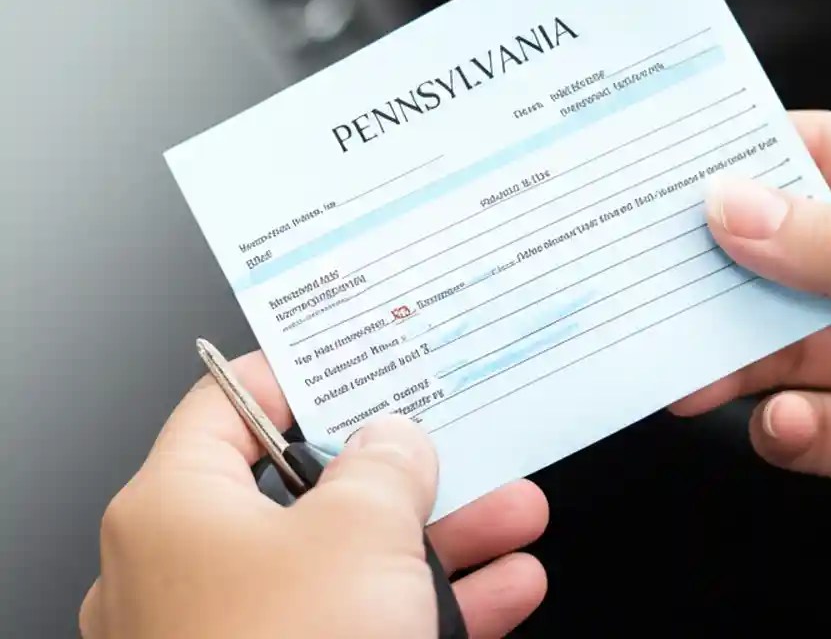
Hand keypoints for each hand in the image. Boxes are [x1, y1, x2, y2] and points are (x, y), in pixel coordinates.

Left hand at [80, 351, 547, 638]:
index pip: (222, 411)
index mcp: (172, 510)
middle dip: (406, 477)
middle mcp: (188, 573)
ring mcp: (233, 635)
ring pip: (348, 568)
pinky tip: (503, 590)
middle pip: (308, 497)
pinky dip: (429, 608)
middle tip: (454, 448)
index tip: (348, 363)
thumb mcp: (359, 530)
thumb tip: (394, 444)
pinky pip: (360, 626)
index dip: (293, 378)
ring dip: (440, 543)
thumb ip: (384, 467)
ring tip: (513, 517)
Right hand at [673, 110, 830, 635]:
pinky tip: (793, 425)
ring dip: (733, 358)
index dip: (750, 164)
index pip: (826, 159)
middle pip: (785, 258)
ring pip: (780, 344)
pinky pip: (804, 423)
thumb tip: (741, 207)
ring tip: (694, 369)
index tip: (677, 177)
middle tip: (660, 281)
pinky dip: (786, 426)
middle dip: (725, 272)